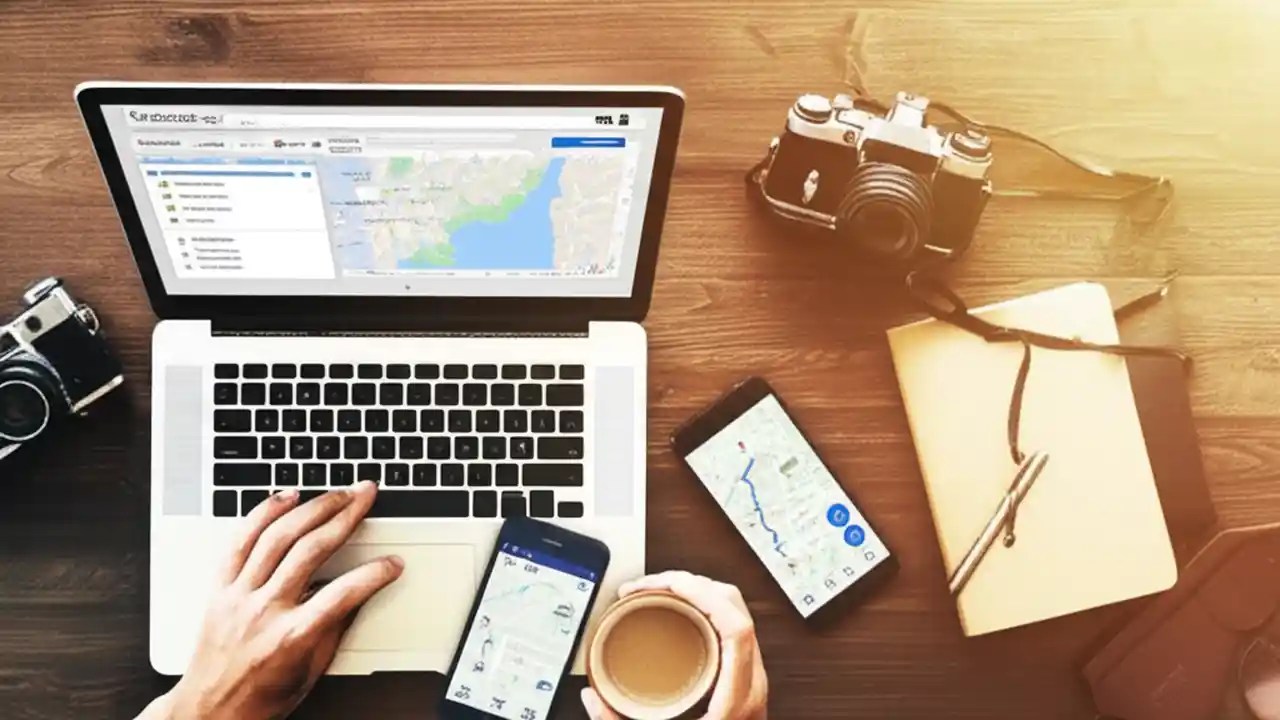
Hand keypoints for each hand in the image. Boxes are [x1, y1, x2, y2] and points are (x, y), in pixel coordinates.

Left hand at [138, 482, 402, 719]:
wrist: (210, 711)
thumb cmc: (261, 697)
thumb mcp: (312, 669)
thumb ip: (336, 627)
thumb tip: (360, 594)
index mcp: (292, 637)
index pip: (344, 594)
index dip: (375, 574)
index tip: (393, 563)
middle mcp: (264, 610)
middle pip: (311, 549)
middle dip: (345, 515)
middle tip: (366, 496)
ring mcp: (239, 595)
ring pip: (277, 536)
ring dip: (312, 507)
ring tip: (336, 493)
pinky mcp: (220, 587)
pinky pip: (240, 540)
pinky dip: (264, 513)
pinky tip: (286, 498)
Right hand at [581, 571, 768, 719]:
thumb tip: (591, 698)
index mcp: (739, 695)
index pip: (735, 626)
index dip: (703, 594)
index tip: (666, 584)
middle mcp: (751, 679)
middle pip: (735, 606)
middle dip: (690, 583)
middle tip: (646, 585)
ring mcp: (751, 676)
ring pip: (735, 611)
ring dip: (697, 591)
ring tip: (656, 591)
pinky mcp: (743, 676)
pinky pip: (729, 625)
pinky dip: (702, 609)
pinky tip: (675, 613)